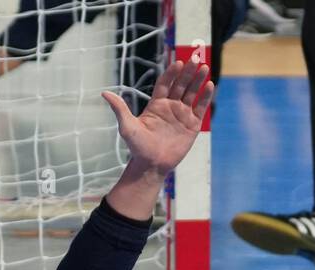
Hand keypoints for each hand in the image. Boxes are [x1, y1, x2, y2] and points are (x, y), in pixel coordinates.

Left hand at [101, 60, 214, 176]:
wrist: (152, 165)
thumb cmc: (138, 147)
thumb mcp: (127, 127)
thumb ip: (120, 109)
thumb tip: (105, 93)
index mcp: (156, 104)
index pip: (165, 83)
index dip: (172, 72)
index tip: (178, 63)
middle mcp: (170, 107)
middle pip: (181, 84)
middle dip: (188, 72)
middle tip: (195, 59)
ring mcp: (182, 115)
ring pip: (192, 93)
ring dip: (198, 80)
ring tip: (205, 68)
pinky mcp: (192, 125)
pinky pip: (200, 108)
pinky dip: (206, 97)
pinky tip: (210, 85)